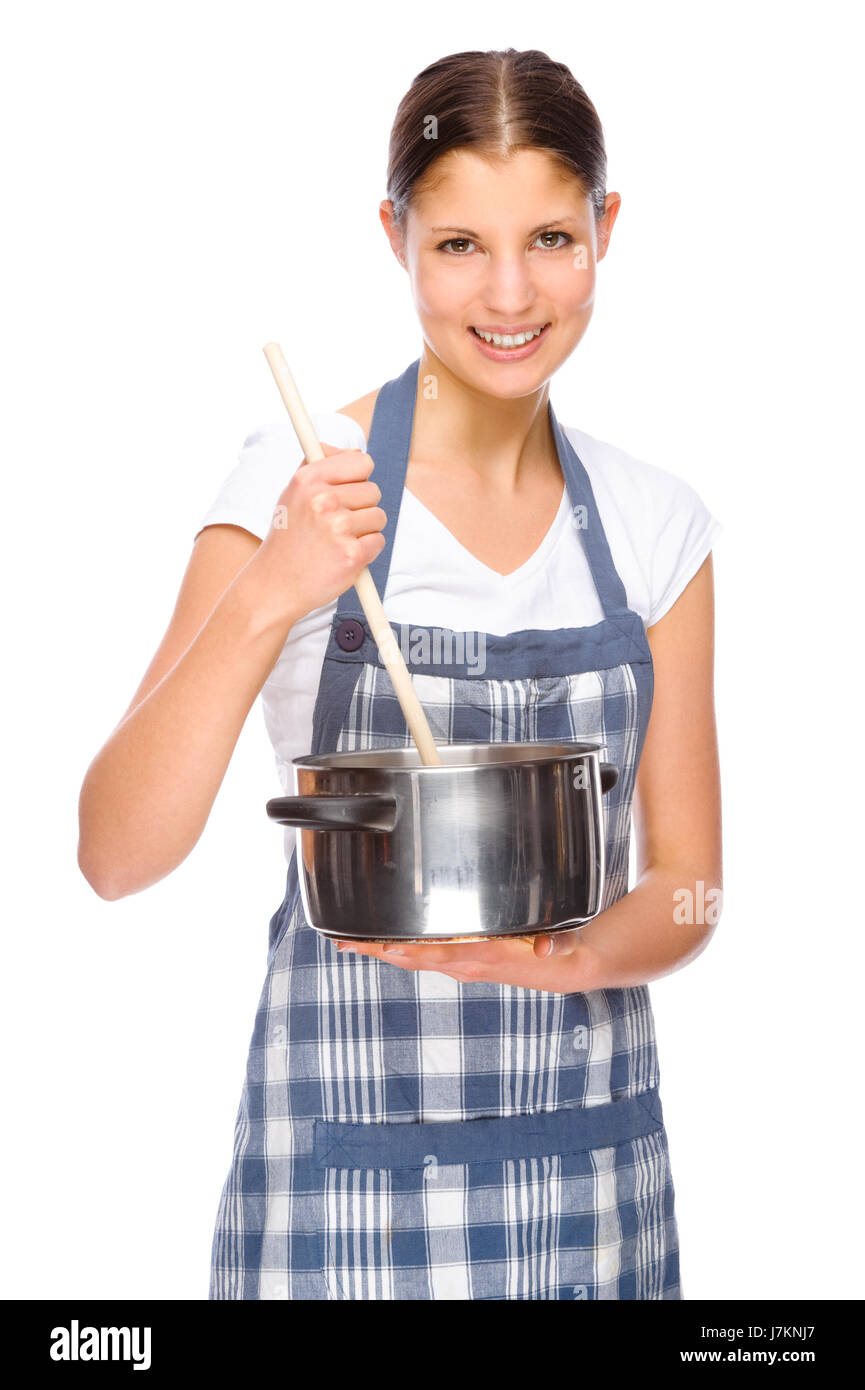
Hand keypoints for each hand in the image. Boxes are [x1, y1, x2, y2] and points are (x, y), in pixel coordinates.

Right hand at [249, 443, 386, 623]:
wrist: (276, 584)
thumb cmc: (289, 536)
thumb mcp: (293, 493)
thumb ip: (321, 465)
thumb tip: (356, 451)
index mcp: (308, 479)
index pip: (361, 461)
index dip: (358, 477)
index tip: (347, 490)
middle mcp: (322, 500)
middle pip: (373, 490)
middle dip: (361, 507)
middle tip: (336, 524)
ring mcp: (338, 528)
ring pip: (379, 517)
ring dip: (365, 530)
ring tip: (337, 541)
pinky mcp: (352, 555)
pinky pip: (378, 541)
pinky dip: (366, 551)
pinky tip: (342, 556)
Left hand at [334, 930, 601, 993]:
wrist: (564, 968)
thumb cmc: (559, 949)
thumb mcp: (562, 942)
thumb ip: (558, 942)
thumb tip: (550, 948)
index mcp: (486, 956)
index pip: (444, 953)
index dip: (415, 950)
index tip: (387, 946)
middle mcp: (466, 964)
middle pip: (415, 958)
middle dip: (380, 951)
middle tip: (345, 942)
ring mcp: (460, 965)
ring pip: (413, 959)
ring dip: (380, 952)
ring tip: (347, 942)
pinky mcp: (460, 962)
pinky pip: (422, 957)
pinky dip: (396, 950)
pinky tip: (378, 942)